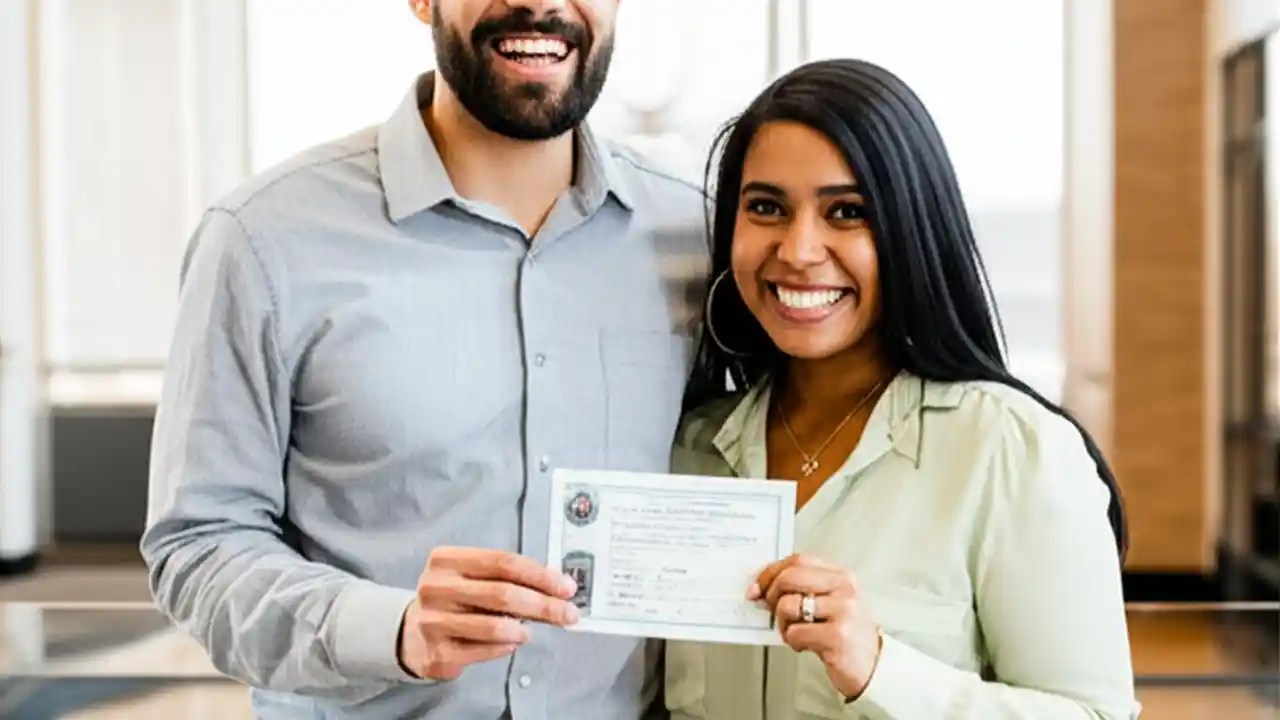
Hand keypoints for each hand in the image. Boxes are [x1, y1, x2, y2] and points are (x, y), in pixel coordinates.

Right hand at [398, 547, 580, 679]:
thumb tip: (559, 587)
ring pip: (494, 626)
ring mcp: (432, 622)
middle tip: (568, 614)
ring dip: (524, 630)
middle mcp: (435, 587)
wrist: (413, 634)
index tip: (567, 587)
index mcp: (446, 560)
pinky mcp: (437, 653)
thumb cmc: (455, 600)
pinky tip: (510, 643)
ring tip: (531, 631)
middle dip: (543, 605)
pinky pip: (485, 650)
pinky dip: (505, 647)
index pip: (504, 562)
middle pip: (503, 593)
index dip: (540, 575)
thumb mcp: (473, 578)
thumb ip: (509, 577)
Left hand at [750, 554, 882, 699]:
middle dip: (771, 594)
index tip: (756, 587)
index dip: (771, 572)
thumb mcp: (829, 604)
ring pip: (788, 605)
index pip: (798, 560)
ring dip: (782, 623)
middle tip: (770, 610)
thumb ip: (802, 589)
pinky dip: (792, 641)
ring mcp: (843, 611)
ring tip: (796, 633)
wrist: (873, 667)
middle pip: (790, 577)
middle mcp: (845, 589)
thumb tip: (761, 588)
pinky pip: (795, 632)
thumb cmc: (845, 634)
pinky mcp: (838, 636)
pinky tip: (805, 645)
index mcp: (841, 575)